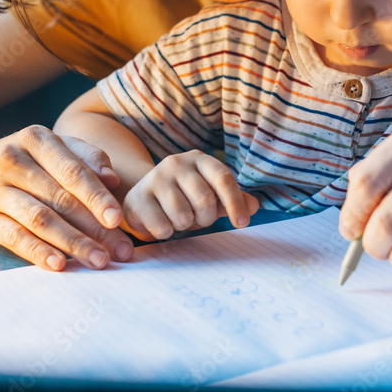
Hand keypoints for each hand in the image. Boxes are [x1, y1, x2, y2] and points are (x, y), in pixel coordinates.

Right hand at [0, 125, 134, 270]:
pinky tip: (60, 264)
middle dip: (94, 227)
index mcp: (36, 139)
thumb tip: (113, 179)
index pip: (72, 171)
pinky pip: (14, 237)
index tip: (117, 219)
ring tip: (98, 259)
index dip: (96, 196)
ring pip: (40, 219)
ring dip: (72, 243)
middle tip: (120, 249)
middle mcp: (12, 161)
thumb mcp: (54, 147)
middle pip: (60, 199)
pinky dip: (38, 252)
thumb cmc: (26, 158)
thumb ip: (87, 158)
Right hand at [122, 150, 259, 241]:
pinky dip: (167, 232)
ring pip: (183, 215)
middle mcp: (176, 163)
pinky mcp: (137, 198)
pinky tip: (162, 222)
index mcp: (200, 159)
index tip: (243, 223)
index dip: (235, 202)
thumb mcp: (211, 195)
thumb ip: (233, 200)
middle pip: (205, 199)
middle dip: (206, 218)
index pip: (223, 178)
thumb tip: (254, 207)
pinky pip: (162, 226)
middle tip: (198, 218)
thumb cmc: (184, 197)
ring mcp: (155, 178)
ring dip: (185, 226)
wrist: (144, 196)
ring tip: (179, 218)